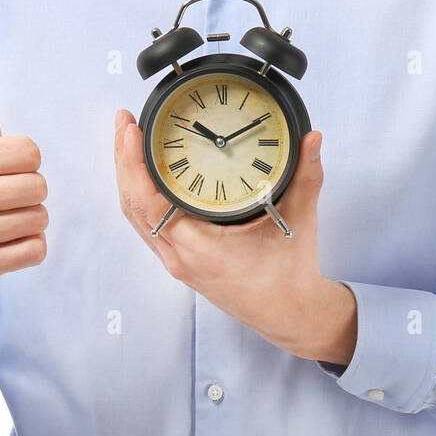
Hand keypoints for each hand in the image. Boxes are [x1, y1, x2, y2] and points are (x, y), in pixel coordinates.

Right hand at [0, 25, 48, 295]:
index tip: (2, 163)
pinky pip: (36, 251)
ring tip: (3, 214)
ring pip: (39, 219)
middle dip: (30, 189)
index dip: (25, 158)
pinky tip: (4, 239)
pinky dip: (29, 246)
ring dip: (31, 217)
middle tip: (3, 191)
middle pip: (37, 187)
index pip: (31, 154)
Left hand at [113, 110, 355, 363]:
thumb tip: (312, 137)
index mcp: (199, 247)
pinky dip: (141, 196)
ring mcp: (178, 261)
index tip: (131, 130)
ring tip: (129, 141)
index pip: (148, 201)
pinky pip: (150, 225)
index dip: (133, 164)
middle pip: (132, 205)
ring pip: (137, 216)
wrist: (290, 313)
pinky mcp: (183, 262)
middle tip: (124, 122)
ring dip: (129, 177)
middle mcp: (180, 256)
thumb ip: (307, 175)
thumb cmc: (289, 276)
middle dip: (123, 160)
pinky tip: (147, 176)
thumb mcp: (301, 220)